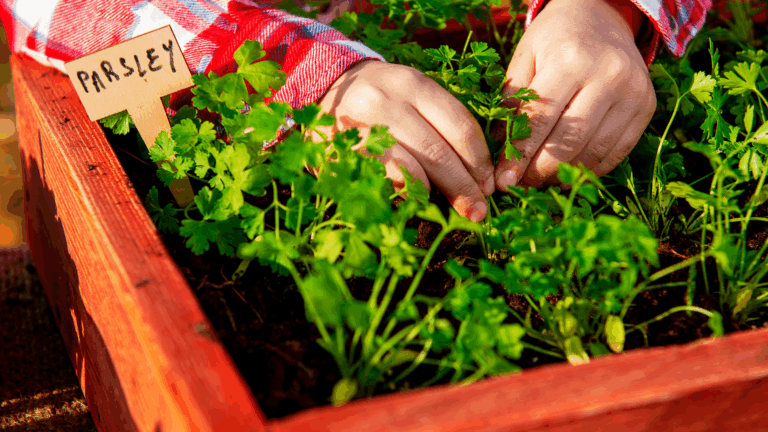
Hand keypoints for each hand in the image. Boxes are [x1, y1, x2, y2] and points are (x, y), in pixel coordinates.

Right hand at [315, 60, 495, 220]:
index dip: (480, 162)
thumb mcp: (413, 94)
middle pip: (438, 153)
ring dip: (432, 194)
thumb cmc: (383, 97)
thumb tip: (478, 176)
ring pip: (411, 172)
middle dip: (463, 188)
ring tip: (440, 203)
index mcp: (413, 84)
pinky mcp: (343, 153)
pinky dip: (402, 194)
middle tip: (477, 211)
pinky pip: (382, 183)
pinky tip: (409, 196)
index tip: (488, 185)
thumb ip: (442, 125)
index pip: (460, 126)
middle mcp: (387, 102)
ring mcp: (361, 128)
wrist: (323, 85)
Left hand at [495, 0, 655, 190]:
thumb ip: (513, 101)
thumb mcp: (525, 57)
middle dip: (540, 171)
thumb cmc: (554, 38)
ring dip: (564, 175)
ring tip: (541, 180)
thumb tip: (501, 151)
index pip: (540, 120)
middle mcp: (608, 75)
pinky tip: (568, 174)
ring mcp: (633, 92)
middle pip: (569, 141)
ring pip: (594, 152)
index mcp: (570, 59)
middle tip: (521, 185)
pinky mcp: (647, 107)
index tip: (503, 181)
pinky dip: (590, 170)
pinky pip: (616, 152)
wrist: (602, 15)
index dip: (519, 155)